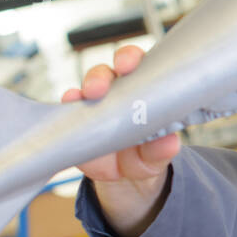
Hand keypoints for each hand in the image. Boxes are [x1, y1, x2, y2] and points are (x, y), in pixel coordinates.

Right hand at [61, 44, 179, 236]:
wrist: (124, 178)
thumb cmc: (146, 155)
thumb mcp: (157, 155)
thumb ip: (162, 149)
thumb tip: (169, 143)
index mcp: (142, 90)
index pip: (137, 64)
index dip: (130, 58)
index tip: (127, 65)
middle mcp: (117, 92)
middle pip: (106, 72)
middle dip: (101, 76)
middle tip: (100, 87)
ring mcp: (94, 105)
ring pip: (85, 88)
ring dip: (83, 90)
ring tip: (86, 97)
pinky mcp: (76, 121)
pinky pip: (68, 111)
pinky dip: (67, 107)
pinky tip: (69, 106)